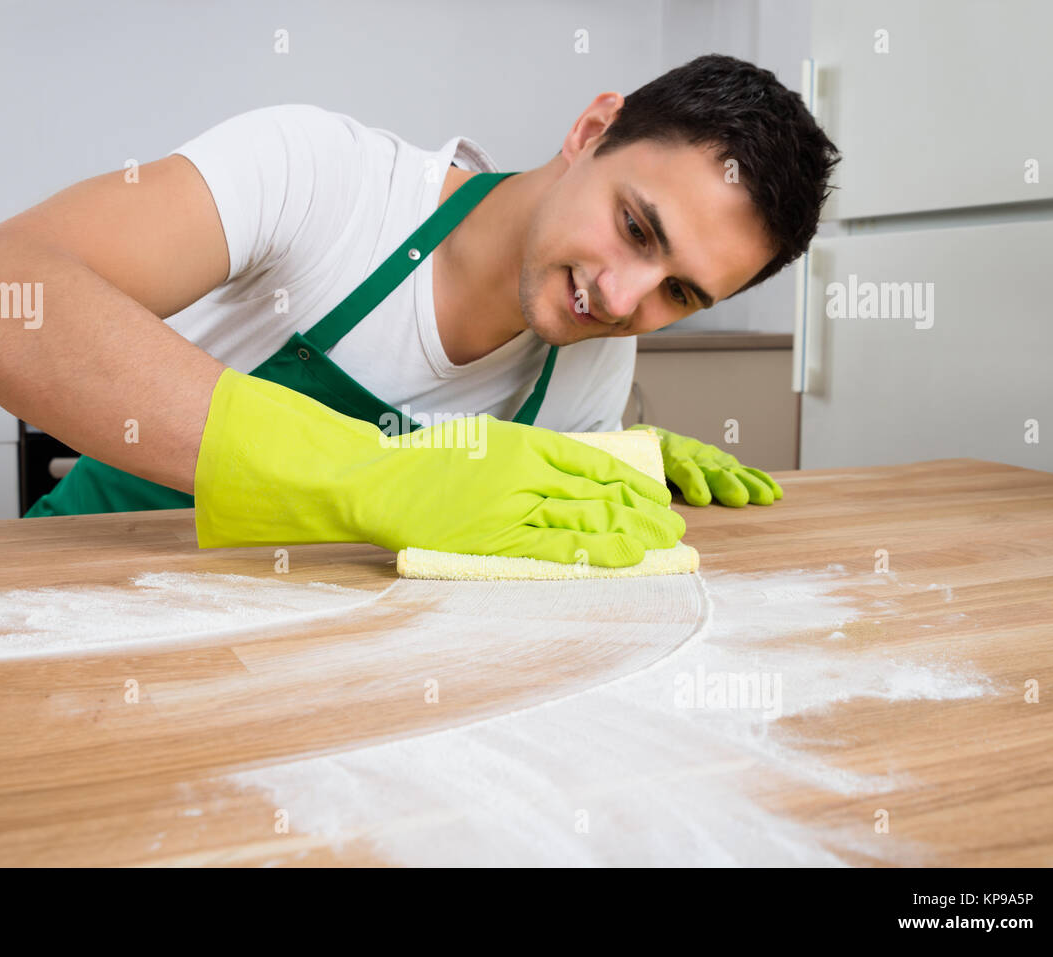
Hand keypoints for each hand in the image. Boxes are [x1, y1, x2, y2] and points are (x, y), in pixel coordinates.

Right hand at [194, 370, 685, 565]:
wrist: (378, 483)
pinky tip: (625, 557)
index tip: (658, 495)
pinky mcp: (497, 539)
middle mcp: (527, 472)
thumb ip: (530, 457)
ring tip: (663, 545)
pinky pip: (557, 548)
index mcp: (526, 444)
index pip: (597, 462)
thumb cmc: (427, 464)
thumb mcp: (485, 443)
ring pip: (588, 519)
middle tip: (674, 526)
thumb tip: (576, 474)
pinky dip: (595, 553)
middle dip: (644, 511)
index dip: (633, 482)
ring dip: (631, 532)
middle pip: (602, 492)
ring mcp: (513, 506)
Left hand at [628, 425, 783, 506]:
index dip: (693, 482)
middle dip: (726, 484)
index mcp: (668, 453)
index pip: (682, 467)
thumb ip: (641, 476)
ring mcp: (710, 456)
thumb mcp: (634, 462)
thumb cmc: (639, 456)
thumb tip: (646, 496)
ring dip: (749, 484)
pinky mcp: (722, 461)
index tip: (701, 499)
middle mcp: (693, 453)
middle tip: (740, 499)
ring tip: (765, 499)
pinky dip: (759, 480)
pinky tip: (775, 493)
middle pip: (711, 469)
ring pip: (732, 470)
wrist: (650, 436)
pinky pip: (743, 470)